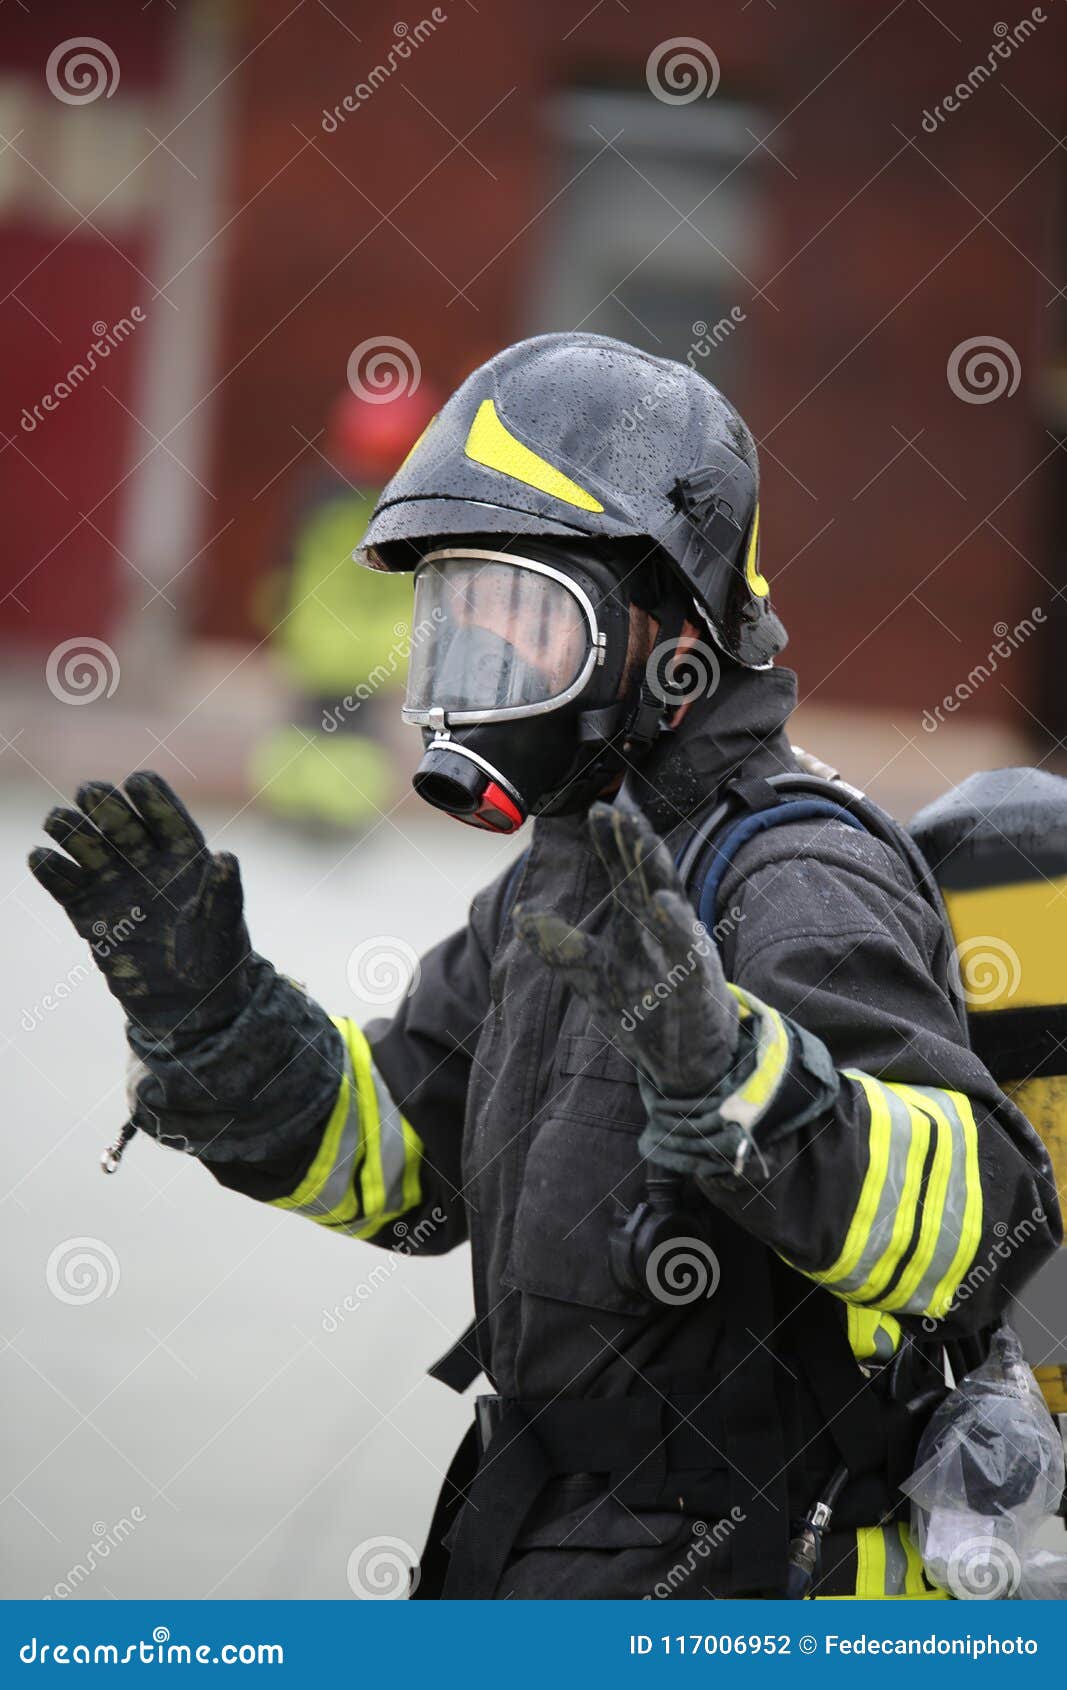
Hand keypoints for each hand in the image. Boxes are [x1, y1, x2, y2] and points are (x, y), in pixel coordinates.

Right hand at [29, 772, 250, 1038]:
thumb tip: (228, 857)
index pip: (167, 819)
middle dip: (106, 806)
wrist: (185, 1003)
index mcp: (185, 857)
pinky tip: (39, 856)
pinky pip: (66, 885)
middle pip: (122, 826)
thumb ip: (224, 894)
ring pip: (89, 848)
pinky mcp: (89, 911)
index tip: (137, 781)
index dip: (154, 800)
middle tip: (89, 791)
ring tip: (55, 819)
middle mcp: (147, 863)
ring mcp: (116, 884)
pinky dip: (51, 871)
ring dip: (71, 831)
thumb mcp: (224, 928)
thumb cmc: (215, 960)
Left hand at [513, 801, 738, 1100]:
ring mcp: (681, 954)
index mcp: (641, 924)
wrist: (691, 1063)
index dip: (611, 843)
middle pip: (647, 876)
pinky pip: (686, 952)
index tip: (595, 808)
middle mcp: (663, 930)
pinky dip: (677, 928)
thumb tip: (520, 916)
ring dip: (654, 868)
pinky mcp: (694, 984)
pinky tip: (666, 905)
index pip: (625, 875)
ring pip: (669, 901)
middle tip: (615, 808)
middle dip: (632, 841)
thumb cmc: (648, 1011)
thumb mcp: (595, 978)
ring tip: (640, 836)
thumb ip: (561, 947)